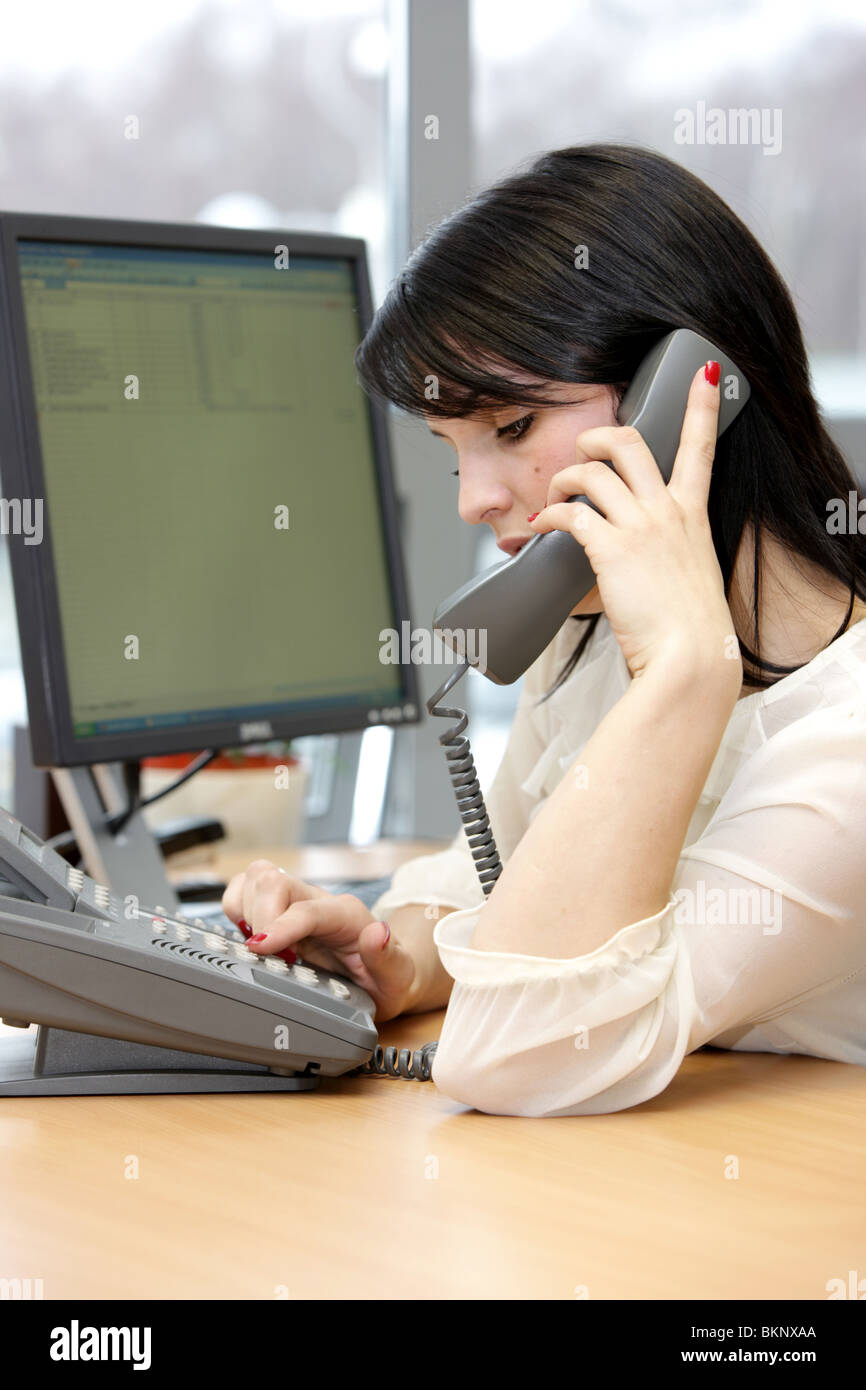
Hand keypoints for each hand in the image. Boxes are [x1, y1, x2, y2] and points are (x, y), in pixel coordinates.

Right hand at [221, 861, 416, 1020]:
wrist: (384, 977)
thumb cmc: (388, 977)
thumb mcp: (398, 977)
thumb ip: (388, 957)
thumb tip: (377, 934)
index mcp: (346, 914)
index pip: (306, 910)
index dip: (279, 926)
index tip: (260, 949)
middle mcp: (318, 902)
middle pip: (272, 879)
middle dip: (257, 916)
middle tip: (267, 956)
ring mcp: (296, 903)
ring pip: (254, 878)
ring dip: (245, 911)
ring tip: (260, 948)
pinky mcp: (278, 912)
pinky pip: (245, 893)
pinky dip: (237, 912)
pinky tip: (252, 941)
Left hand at [528, 362, 741, 687]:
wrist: (692, 657)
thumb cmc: (690, 631)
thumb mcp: (686, 580)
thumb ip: (656, 559)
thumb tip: (618, 565)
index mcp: (692, 515)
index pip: (701, 448)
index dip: (702, 405)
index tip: (708, 373)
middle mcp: (668, 511)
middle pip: (630, 442)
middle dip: (598, 436)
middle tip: (582, 451)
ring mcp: (641, 526)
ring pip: (592, 472)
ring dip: (563, 479)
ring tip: (552, 499)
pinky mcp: (612, 548)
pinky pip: (569, 514)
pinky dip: (547, 516)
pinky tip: (537, 529)